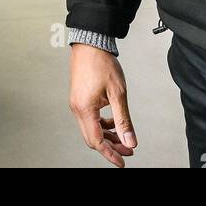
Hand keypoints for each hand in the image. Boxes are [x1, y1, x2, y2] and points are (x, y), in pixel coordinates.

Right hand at [69, 44, 136, 166]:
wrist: (90, 43)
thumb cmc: (101, 63)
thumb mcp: (117, 93)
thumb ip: (123, 119)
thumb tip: (129, 140)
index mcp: (85, 109)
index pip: (97, 141)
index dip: (110, 154)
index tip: (122, 162)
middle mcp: (77, 108)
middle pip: (92, 138)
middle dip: (110, 147)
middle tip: (127, 149)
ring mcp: (77, 103)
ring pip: (90, 129)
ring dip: (107, 136)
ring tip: (123, 136)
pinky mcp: (79, 98)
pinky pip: (89, 118)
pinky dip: (101, 125)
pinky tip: (112, 121)